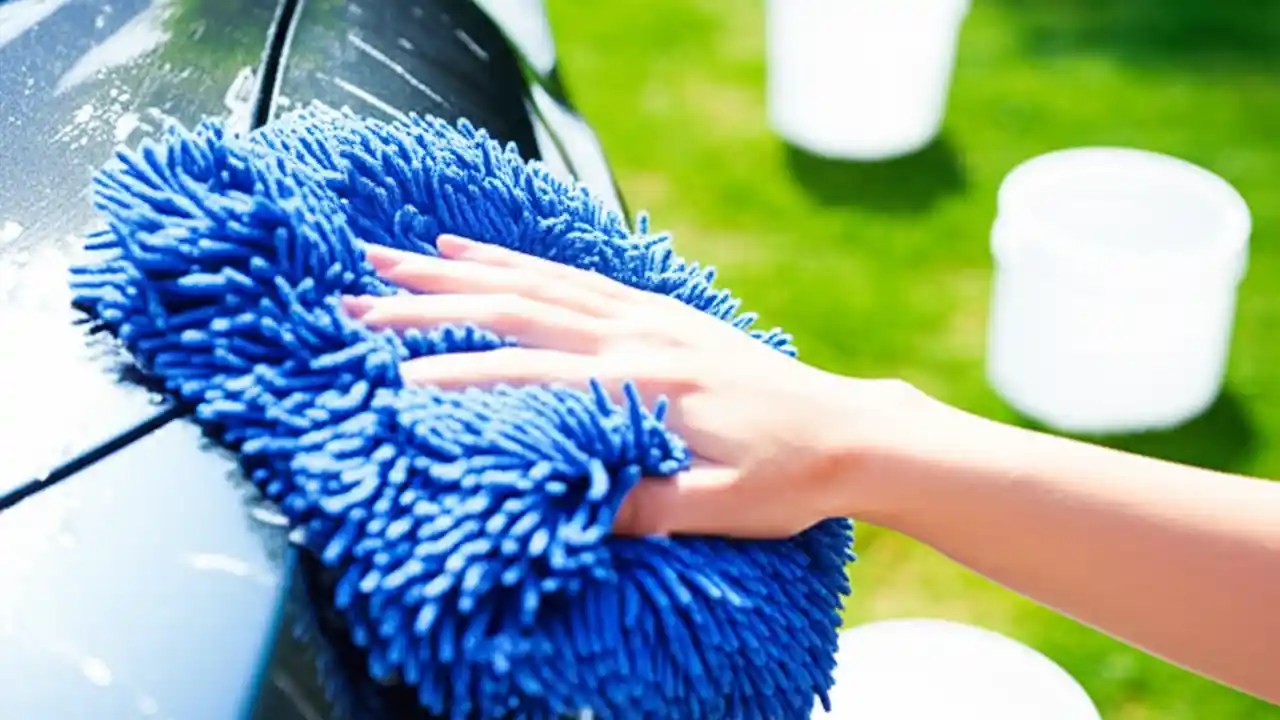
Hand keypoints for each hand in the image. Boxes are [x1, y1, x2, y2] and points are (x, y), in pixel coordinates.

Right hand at [342, 235, 924, 538]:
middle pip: (514, 307)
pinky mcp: (658, 312)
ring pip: (538, 281)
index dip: (455, 372)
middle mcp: (634, 335)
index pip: (526, 369)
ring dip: (464, 270)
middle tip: (358, 298)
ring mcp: (646, 316)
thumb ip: (642, 504)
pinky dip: (523, 261)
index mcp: (640, 381)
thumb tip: (564, 505)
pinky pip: (576, 275)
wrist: (847, 432)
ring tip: (399, 256)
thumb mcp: (717, 509)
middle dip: (430, 303)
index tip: (389, 376)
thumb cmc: (785, 478)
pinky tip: (488, 256)